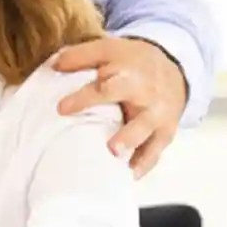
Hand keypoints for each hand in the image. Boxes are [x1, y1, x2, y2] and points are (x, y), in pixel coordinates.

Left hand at [55, 36, 187, 178]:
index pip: (107, 88)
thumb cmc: (132, 61)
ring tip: (118, 160)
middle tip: (110, 148)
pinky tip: (129, 176)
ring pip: (149, 136)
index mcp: (131, 75)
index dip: (84, 99)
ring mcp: (158, 116)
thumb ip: (81, 56)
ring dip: (135, 150)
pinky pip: (156, 151)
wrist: (173, 67)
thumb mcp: (108, 50)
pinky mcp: (165, 132)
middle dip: (126, 133)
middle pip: (136, 116)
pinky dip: (144, 164)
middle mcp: (148, 97)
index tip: (62, 109)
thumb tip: (54, 65)